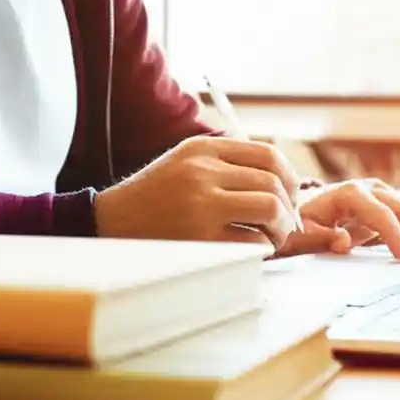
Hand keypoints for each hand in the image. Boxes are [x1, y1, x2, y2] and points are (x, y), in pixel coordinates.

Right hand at [94, 136, 303, 248]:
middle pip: (273, 183)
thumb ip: (227, 162)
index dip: (290, 177)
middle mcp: (202, 171)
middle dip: (289, 207)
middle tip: (285, 223)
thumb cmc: (154, 196)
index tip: (290, 195)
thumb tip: (283, 180)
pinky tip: (254, 250)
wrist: (108, 222)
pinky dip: (262, 246)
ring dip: (281, 227)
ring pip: (270, 208)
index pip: (268, 155)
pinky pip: (253, 240)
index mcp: (203, 149)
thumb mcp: (185, 162)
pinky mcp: (199, 238)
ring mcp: (200, 205)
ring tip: (273, 237)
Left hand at [279, 179, 399, 263]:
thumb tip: (343, 241)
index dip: (396, 235)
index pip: (380, 213)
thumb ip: (317, 237)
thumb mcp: (298, 232)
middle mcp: (373, 190)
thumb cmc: (299, 224)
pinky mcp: (393, 209)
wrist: (301, 211)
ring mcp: (386, 197)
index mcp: (350, 193)